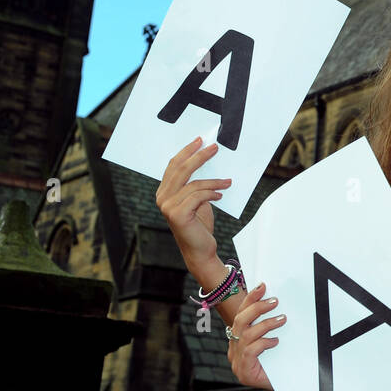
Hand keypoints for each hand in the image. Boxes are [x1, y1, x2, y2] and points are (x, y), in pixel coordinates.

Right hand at [155, 137, 231, 262]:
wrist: (201, 250)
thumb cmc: (199, 224)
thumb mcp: (198, 199)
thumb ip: (196, 184)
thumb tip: (207, 160)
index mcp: (164, 191)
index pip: (173, 165)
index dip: (187, 151)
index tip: (201, 140)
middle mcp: (162, 198)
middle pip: (181, 170)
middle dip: (199, 156)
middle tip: (214, 148)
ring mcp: (167, 207)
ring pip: (193, 184)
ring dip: (214, 181)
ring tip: (228, 182)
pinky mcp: (177, 215)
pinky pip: (198, 196)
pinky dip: (212, 193)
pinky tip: (220, 196)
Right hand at [227, 282, 285, 390]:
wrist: (288, 389)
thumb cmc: (281, 363)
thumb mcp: (275, 339)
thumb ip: (271, 325)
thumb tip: (277, 299)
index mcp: (239, 340)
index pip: (241, 314)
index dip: (250, 299)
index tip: (263, 286)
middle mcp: (234, 349)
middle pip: (240, 321)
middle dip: (257, 308)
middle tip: (275, 301)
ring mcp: (237, 362)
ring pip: (245, 334)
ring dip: (265, 323)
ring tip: (282, 319)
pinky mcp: (244, 372)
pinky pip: (249, 350)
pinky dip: (263, 342)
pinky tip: (275, 341)